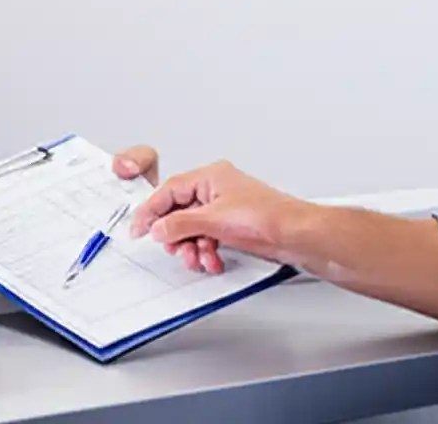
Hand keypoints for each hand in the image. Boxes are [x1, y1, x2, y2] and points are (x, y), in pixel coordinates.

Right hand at [128, 160, 317, 269]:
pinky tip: (213, 260)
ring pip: (193, 229)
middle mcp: (216, 189)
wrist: (296, 235)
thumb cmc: (268, 216)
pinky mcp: (233, 226)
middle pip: (179, 212)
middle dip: (177, 235)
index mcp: (210, 177)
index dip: (152, 210)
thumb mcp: (213, 220)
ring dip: (193, 247)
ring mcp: (225, 209)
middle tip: (175, 248)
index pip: (169, 190)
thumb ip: (180, 224)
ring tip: (200, 257)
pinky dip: (207, 252)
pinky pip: (207, 238)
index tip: (140, 228)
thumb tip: (158, 228)